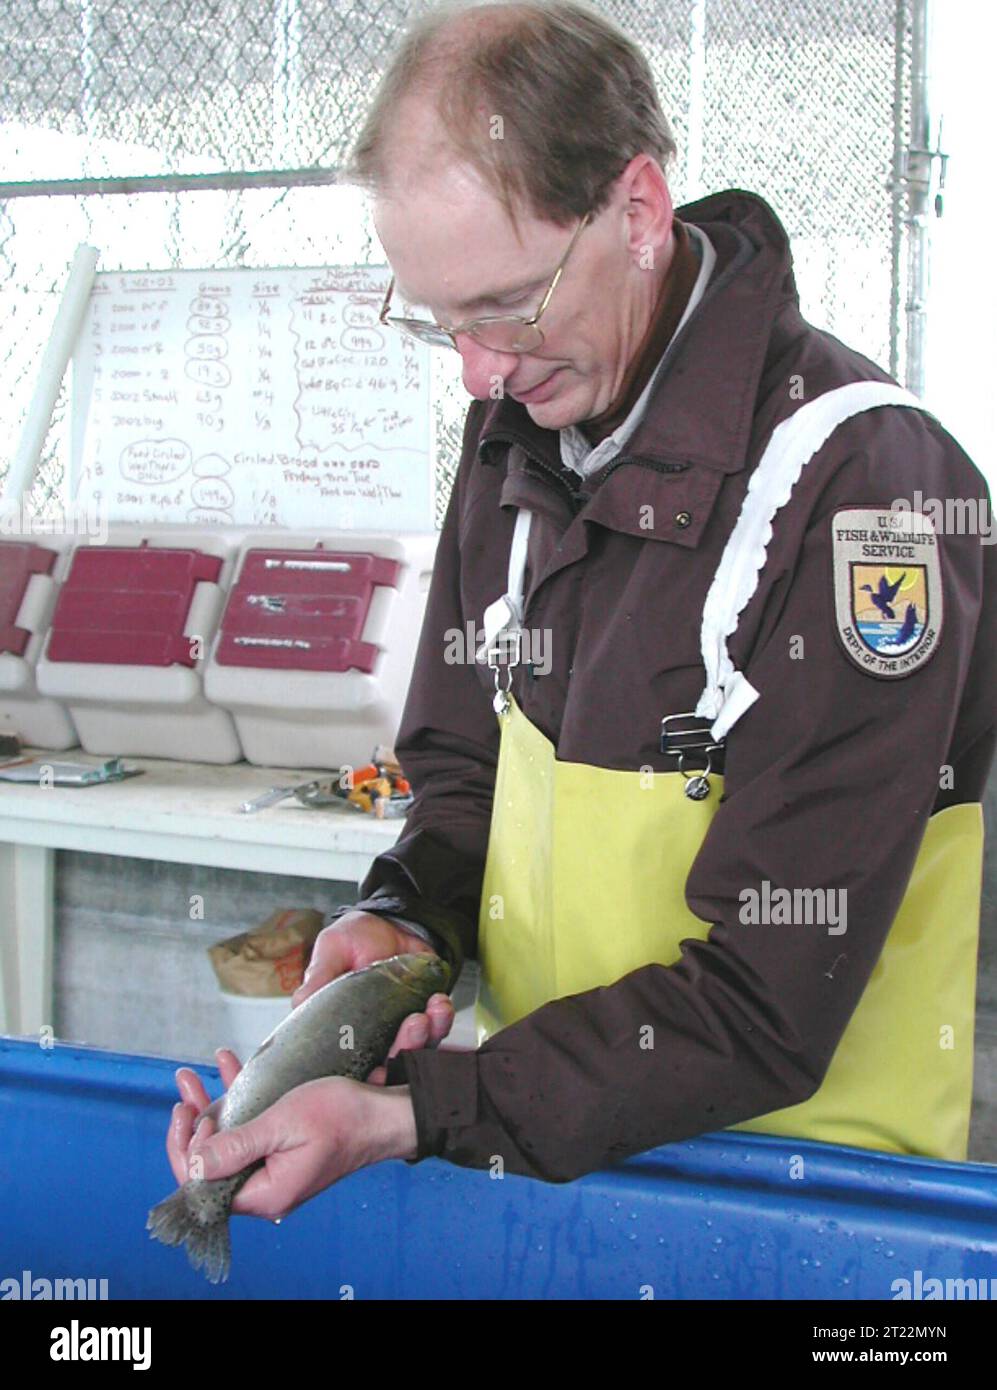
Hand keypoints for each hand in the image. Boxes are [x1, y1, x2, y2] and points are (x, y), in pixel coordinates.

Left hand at [179, 1069, 418, 1219]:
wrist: (385, 1114)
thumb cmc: (343, 1116)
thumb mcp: (284, 1124)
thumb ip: (238, 1145)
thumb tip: (194, 1166)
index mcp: (265, 1193)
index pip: (203, 1185)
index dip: (188, 1151)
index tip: (191, 1115)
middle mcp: (265, 1188)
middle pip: (212, 1163)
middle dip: (193, 1122)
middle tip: (185, 1089)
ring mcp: (273, 1170)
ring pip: (228, 1144)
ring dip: (211, 1107)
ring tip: (193, 1075)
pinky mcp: (283, 1153)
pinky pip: (250, 1133)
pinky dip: (237, 1103)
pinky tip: (229, 1071)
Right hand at [290, 910, 453, 1081]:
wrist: (392, 922)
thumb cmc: (355, 940)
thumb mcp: (332, 950)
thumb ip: (320, 975)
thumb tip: (300, 1003)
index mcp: (343, 1031)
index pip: (351, 1066)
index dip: (364, 1077)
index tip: (376, 1072)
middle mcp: (373, 1038)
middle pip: (388, 1064)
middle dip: (403, 1051)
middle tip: (411, 1027)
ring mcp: (400, 1029)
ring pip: (416, 1050)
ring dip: (425, 1036)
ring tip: (427, 1015)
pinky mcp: (427, 1017)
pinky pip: (437, 1028)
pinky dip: (441, 1019)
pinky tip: (439, 1003)